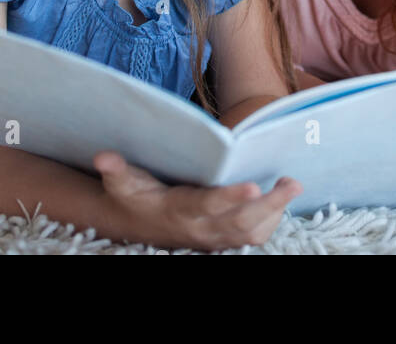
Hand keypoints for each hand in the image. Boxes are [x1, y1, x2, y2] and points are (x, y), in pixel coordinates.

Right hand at [93, 150, 302, 250]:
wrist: (139, 225)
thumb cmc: (134, 197)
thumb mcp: (122, 184)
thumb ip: (117, 170)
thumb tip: (103, 156)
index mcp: (178, 210)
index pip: (208, 205)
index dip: (230, 197)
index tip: (251, 184)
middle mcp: (200, 227)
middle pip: (240, 222)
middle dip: (269, 204)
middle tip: (292, 183)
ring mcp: (215, 237)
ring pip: (251, 232)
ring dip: (276, 211)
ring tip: (292, 185)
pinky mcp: (224, 240)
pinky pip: (253, 237)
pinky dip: (271, 220)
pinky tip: (281, 199)